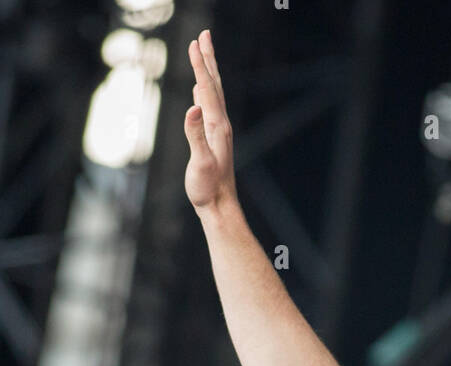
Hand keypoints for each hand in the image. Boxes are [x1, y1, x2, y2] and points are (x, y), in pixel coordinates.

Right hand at [184, 30, 236, 212]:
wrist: (220, 208)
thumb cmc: (208, 189)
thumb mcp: (199, 163)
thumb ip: (195, 135)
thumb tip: (192, 108)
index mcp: (217, 127)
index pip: (206, 89)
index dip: (200, 65)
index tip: (194, 43)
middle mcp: (221, 125)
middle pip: (214, 85)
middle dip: (208, 59)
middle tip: (205, 35)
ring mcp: (218, 132)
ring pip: (213, 94)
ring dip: (207, 72)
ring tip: (203, 55)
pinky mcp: (214, 139)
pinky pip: (209, 108)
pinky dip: (204, 93)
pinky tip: (200, 92)